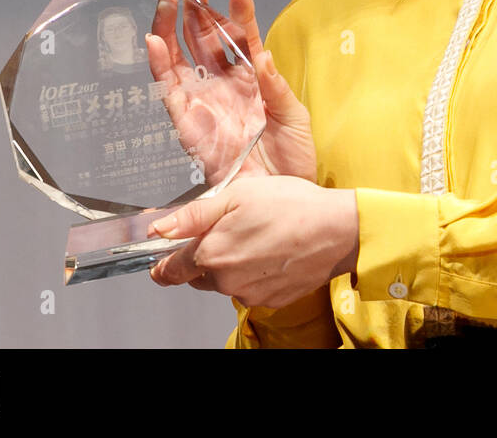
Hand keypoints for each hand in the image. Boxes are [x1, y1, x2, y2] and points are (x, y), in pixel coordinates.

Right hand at [146, 0, 317, 183]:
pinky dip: (160, 66)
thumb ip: (276, 86)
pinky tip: (156, 40)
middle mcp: (225, 87)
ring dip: (174, 27)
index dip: (237, 11)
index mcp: (253, 81)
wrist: (280, 199)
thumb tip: (263, 54)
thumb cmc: (291, 160)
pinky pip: (170, 91)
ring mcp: (206, 103)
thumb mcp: (293, 117)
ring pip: (182, 57)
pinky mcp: (189, 124)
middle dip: (198, 7)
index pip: (242, 38)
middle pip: (205, 40)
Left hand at [147, 176, 358, 308]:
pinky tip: (273, 252)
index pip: (170, 270)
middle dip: (205, 257)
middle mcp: (226, 281)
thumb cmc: (291, 206)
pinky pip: (252, 288)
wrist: (338, 230)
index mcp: (211, 254)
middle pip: (199, 275)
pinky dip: (256, 274)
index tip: (160, 262)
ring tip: (259, 238)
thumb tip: (159, 229)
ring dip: (232, 266)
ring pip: (226, 282)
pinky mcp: (272, 300)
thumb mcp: (237, 195)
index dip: (163, 264)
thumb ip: (193, 215)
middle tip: (230, 231)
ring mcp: (249, 294)